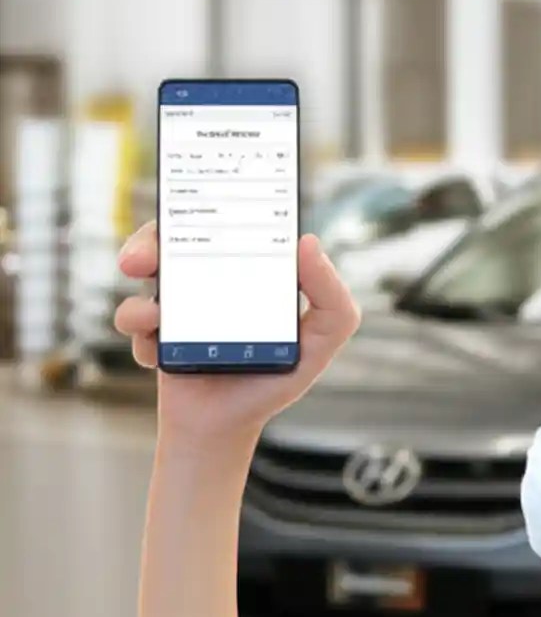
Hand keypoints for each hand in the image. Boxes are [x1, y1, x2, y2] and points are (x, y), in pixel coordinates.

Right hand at [114, 221, 361, 444]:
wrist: (229, 428)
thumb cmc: (276, 376)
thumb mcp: (323, 337)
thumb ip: (332, 296)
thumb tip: (308, 241)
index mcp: (247, 268)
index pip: (229, 222)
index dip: (215, 199)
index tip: (204, 189)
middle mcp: (208, 277)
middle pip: (175, 236)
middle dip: (153, 237)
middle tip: (145, 256)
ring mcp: (176, 302)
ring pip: (144, 269)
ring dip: (139, 280)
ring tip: (153, 311)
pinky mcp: (152, 332)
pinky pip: (133, 318)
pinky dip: (139, 327)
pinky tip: (156, 344)